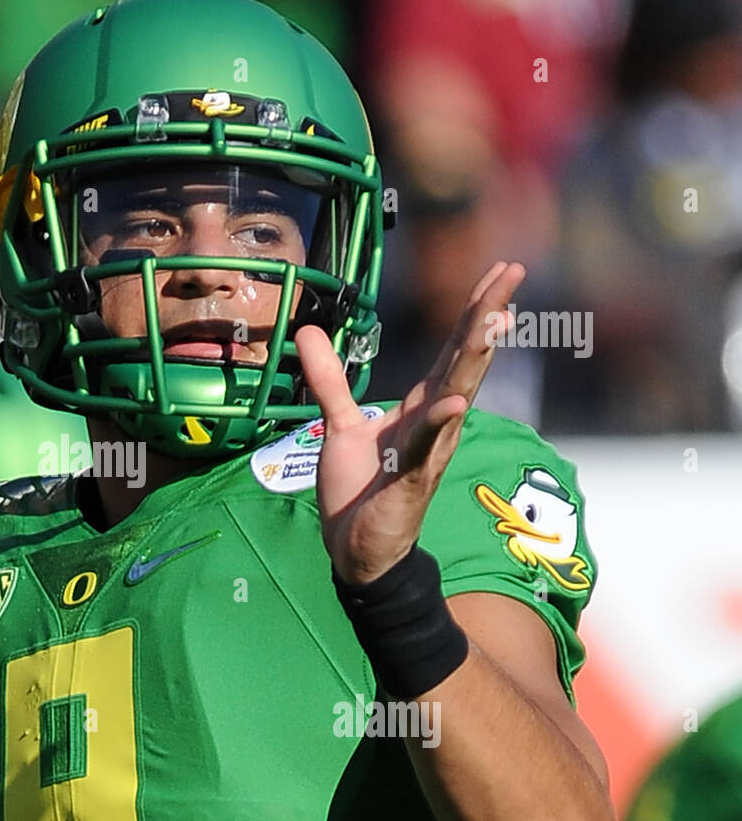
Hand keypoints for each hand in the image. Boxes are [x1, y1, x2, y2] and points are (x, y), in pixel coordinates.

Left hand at [295, 261, 523, 584]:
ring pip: (455, 396)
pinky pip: (426, 447)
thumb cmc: (360, 489)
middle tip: (511, 273)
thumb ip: (328, 380)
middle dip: (487, 316)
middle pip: (465, 360)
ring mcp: (428, 450)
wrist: (356, 549)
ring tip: (493, 318)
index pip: (453, 350)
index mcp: (421, 408)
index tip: (500, 272)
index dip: (474, 311)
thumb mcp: (339, 425)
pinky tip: (454, 402)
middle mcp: (434, 424)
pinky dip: (439, 424)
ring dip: (474, 359)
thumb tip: (308, 331)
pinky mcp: (412, 480)